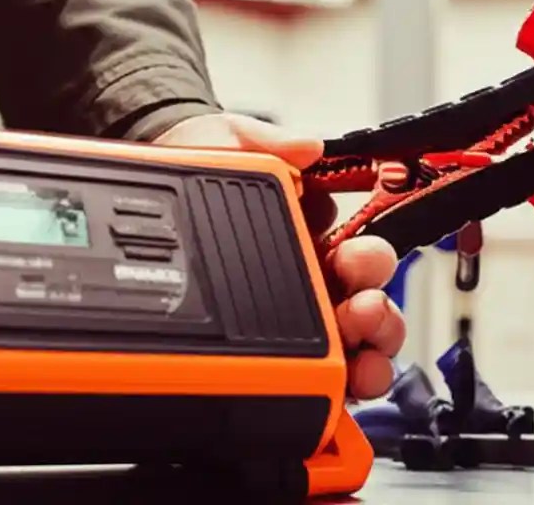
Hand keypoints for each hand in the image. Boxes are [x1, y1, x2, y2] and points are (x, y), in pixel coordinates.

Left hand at [155, 113, 404, 398]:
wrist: (153, 178)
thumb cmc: (200, 163)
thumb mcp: (233, 140)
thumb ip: (268, 140)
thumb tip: (305, 147)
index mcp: (312, 233)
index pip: (362, 255)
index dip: (371, 265)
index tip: (362, 264)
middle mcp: (312, 278)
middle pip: (368, 308)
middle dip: (380, 315)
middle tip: (363, 310)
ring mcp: (295, 318)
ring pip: (353, 349)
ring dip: (368, 357)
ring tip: (361, 361)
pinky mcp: (271, 350)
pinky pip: (314, 377)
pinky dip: (334, 389)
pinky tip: (333, 393)